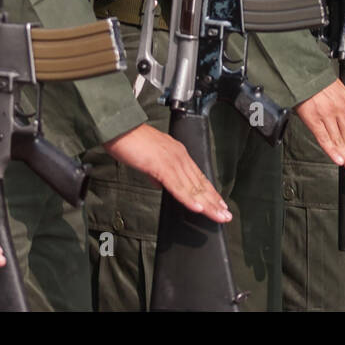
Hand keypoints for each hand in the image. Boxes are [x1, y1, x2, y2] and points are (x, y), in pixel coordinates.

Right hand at [104, 123, 231, 221]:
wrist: (119, 129)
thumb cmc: (130, 142)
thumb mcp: (148, 159)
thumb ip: (157, 172)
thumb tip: (161, 184)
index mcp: (177, 153)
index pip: (198, 176)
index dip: (210, 192)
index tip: (219, 204)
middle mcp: (179, 156)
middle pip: (200, 183)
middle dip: (214, 201)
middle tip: (226, 215)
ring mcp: (171, 160)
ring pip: (193, 187)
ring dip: (207, 204)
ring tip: (218, 216)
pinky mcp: (161, 166)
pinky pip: (177, 186)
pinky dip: (188, 199)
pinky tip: (198, 208)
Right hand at [295, 79, 344, 178]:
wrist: (303, 70)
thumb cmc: (320, 82)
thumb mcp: (340, 92)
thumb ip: (344, 110)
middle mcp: (340, 110)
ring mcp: (327, 114)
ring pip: (341, 141)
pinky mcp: (313, 118)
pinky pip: (324, 137)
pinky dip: (332, 150)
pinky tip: (339, 160)